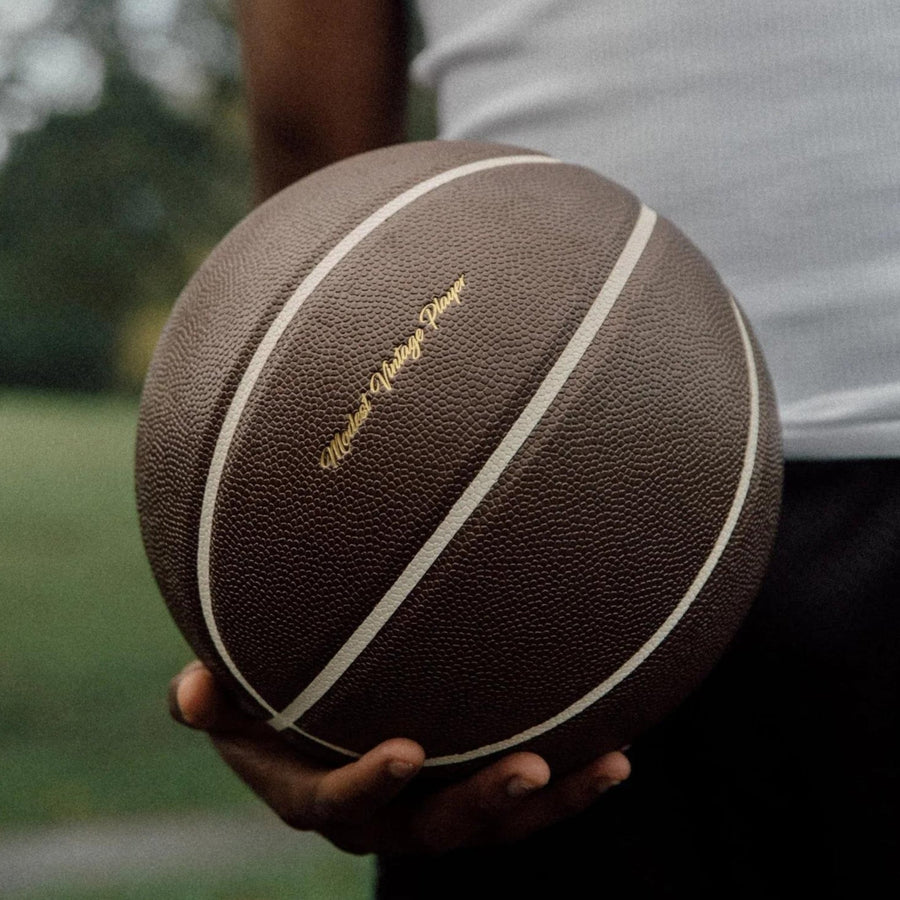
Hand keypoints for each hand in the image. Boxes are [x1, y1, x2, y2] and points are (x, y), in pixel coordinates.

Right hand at [169, 660, 630, 854]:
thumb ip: (214, 698)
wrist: (314, 710)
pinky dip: (569, 783)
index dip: (368, 786)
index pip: (336, 805)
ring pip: (492, 822)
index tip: (406, 749)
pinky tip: (619, 750)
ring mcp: (430, 806)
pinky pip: (520, 798)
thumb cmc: (266, 698)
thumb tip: (190, 695)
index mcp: (315, 795)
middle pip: (432, 828)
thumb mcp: (232, 697)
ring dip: (547, 799)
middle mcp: (380, 815)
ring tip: (603, 764)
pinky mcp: (467, 787)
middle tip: (531, 767)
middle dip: (482, 803)